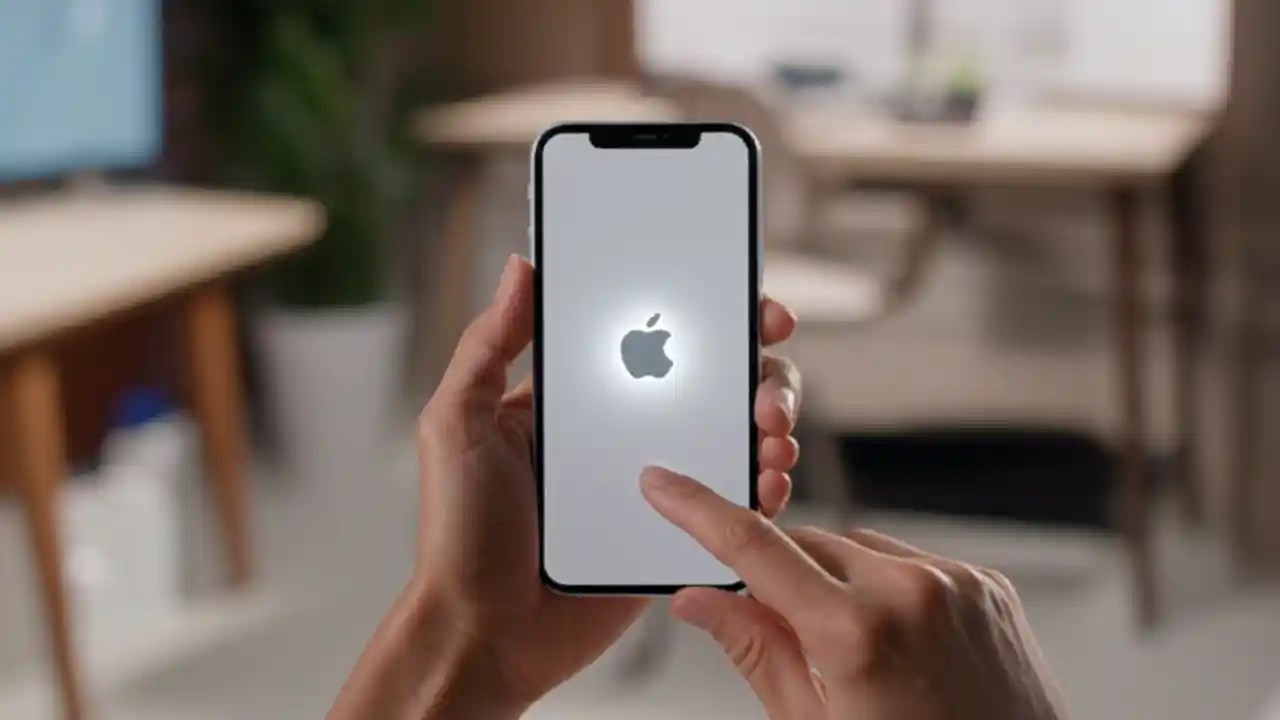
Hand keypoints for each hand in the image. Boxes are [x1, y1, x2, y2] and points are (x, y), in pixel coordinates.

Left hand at [329, 255, 802, 718]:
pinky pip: (732, 501)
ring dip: (771, 426)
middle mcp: (624, 430)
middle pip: (714, 380)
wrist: (483, 632)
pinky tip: (768, 483)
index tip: (749, 307)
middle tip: (767, 391)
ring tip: (772, 440)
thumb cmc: (459, 532)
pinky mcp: (673, 532)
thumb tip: (520, 268)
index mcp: (580, 395)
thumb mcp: (456, 425)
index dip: (708, 314)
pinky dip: (764, 485)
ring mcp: (656, 480)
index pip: (654, 336)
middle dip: (761, 373)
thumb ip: (485, 346)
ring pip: (735, 436)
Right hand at [641, 468, 1068, 719]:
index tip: (663, 484)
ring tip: (854, 652)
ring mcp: (957, 584)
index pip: (755, 551)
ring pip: (859, 548)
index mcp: (856, 635)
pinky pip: (912, 561)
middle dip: (782, 577)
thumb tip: (697, 600)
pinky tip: (896, 641)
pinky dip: (887, 587)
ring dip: (837, 580)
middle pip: (807, 546)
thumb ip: (755, 651)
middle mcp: (911, 592)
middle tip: (786, 636)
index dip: (699, 511)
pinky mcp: (987, 585)